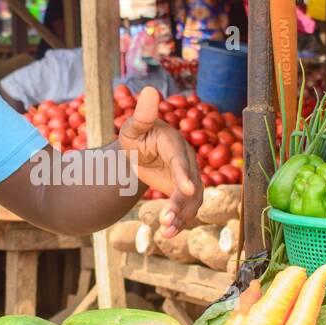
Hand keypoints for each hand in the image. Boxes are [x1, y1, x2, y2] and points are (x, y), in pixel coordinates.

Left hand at [117, 86, 202, 234]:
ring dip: (181, 217)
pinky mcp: (185, 191)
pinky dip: (180, 221)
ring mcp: (189, 177)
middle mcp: (186, 160)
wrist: (141, 152)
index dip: (184, 174)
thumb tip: (149, 90)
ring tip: (165, 232)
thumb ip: (141, 114)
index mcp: (174, 143)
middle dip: (180, 203)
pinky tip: (168, 234)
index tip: (186, 188)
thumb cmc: (136, 137)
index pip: (181, 159)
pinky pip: (187, 207)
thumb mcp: (133, 128)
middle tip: (166, 221)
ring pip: (192, 199)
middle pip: (190, 184)